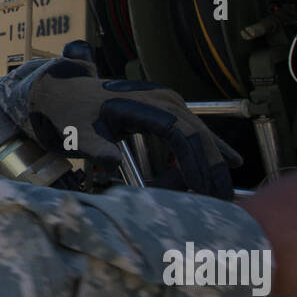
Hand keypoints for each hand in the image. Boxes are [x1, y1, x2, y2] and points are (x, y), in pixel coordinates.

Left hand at [26, 59, 241, 199]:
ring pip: (200, 137)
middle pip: (199, 137)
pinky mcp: (165, 113)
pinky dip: (212, 149)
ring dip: (211, 165)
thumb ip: (94, 147)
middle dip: (213, 170)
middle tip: (223, 202)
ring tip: (222, 195)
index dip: (197, 163)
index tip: (203, 191)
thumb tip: (110, 161)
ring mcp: (168, 105)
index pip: (183, 135)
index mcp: (148, 103)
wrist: (63, 93)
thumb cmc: (71, 113)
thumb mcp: (78, 131)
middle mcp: (165, 100)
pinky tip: (234, 162)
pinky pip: (193, 133)